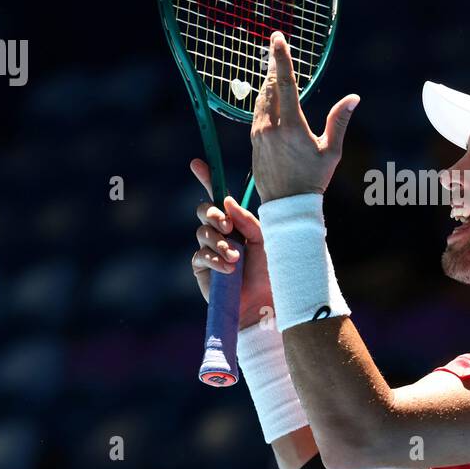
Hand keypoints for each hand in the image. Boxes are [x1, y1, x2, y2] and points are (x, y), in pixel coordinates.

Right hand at [190, 158, 271, 329]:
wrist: (267, 304)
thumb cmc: (272, 272)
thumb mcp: (265, 240)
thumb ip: (247, 220)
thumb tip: (225, 201)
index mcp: (238, 223)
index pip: (219, 198)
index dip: (207, 179)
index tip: (197, 163)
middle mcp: (222, 233)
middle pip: (205, 211)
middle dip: (213, 214)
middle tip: (227, 226)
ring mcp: (210, 250)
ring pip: (202, 233)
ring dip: (219, 243)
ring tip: (235, 258)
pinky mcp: (202, 268)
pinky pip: (200, 255)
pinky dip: (214, 259)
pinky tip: (228, 269)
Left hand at [250, 31, 358, 201]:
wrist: (287, 204)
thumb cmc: (313, 179)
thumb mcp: (331, 151)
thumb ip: (339, 121)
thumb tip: (353, 98)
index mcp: (291, 125)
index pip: (284, 83)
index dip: (280, 58)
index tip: (277, 38)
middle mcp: (271, 126)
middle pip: (270, 86)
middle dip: (274, 65)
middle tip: (276, 45)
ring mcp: (259, 133)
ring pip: (262, 98)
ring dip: (269, 82)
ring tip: (274, 67)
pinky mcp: (255, 140)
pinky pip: (258, 112)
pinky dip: (265, 99)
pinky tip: (270, 95)